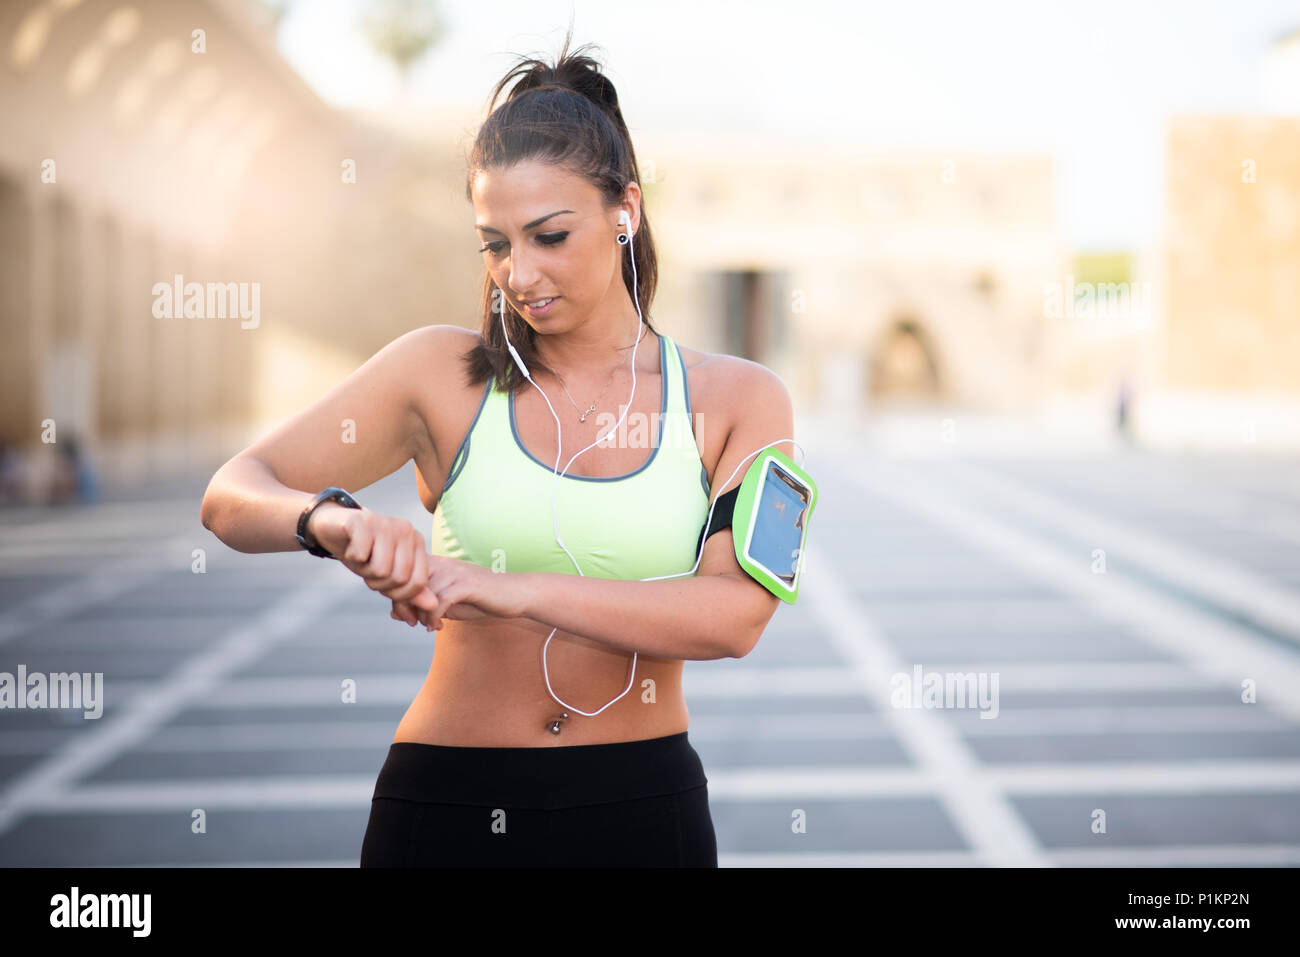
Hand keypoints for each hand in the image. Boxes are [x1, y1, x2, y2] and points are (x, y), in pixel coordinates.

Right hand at [308, 503, 439, 616]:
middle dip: (379, 583)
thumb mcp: (389, 574)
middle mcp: (405, 530)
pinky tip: (351, 547)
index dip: (399, 595)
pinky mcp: (361, 521)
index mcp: (417, 542)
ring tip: (362, 558)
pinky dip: (351, 557)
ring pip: (380, 570)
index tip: (385, 588)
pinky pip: (360, 555)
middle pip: (399, 578)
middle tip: (369, 569)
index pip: (418, 582)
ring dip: (364, 571)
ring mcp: (385, 523)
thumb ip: (411, 590)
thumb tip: (432, 605)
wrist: (336, 526)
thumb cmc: (367, 553)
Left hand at [390, 558, 529, 631]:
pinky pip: (439, 602)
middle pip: (408, 583)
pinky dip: (433, 618)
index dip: (398, 598)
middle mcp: (443, 563)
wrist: (514, 596)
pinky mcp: (466, 584)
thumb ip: (422, 605)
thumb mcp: (446, 603)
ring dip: (420, 615)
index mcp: (436, 563)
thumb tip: (394, 612)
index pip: (403, 576)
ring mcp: (455, 572)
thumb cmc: (480, 599)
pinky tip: (437, 627)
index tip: (407, 617)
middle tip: (413, 623)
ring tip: (428, 626)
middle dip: (404, 607)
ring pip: (422, 595)